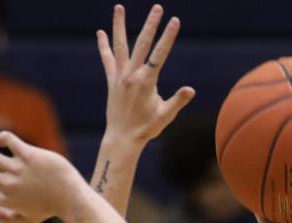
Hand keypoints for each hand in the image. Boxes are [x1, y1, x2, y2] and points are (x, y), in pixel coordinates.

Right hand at [0, 131, 81, 222]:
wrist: (72, 199)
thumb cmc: (51, 209)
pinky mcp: (29, 156)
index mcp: (7, 200)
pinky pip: (7, 139)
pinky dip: (3, 137)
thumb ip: (7, 220)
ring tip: (0, 150)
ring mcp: (19, 170)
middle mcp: (10, 185)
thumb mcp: (28, 220)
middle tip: (1, 163)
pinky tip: (7, 142)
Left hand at [96, 4, 193, 147]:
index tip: (174, 20)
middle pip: (142, 44)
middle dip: (151, 25)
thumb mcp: (165, 116)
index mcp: (146, 82)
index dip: (168, 37)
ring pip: (120, 46)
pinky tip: (101, 33)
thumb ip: (177, 101)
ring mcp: (120, 77)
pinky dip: (104, 46)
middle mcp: (131, 76)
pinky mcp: (112, 81)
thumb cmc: (146, 129)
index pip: (159, 54)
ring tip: (119, 7)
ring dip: (119, 26)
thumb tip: (190, 90)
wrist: (122, 139)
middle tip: (157, 7)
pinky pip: (108, 60)